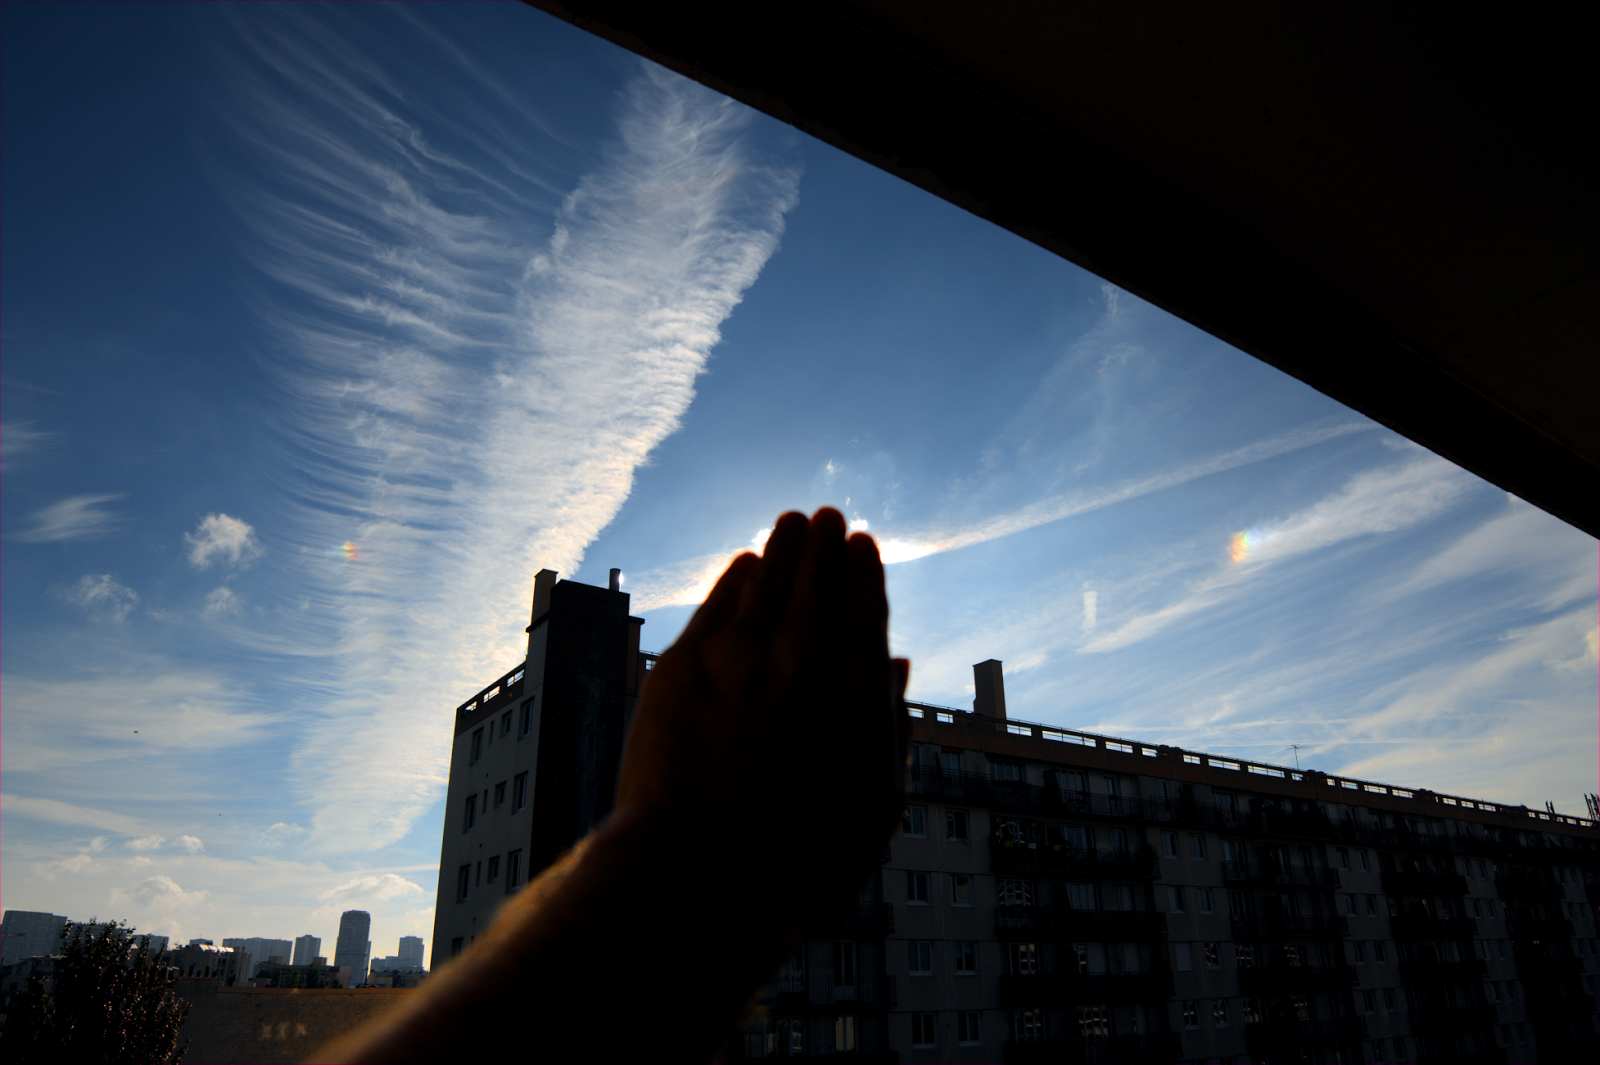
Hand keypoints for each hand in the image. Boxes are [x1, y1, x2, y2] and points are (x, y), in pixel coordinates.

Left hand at [613, 507, 909, 928]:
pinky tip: (744, 566)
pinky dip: (736, 577)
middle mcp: (802, 652)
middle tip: (824, 519)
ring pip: (766, 576)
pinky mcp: (684, 664)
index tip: (860, 547)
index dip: (862, 569)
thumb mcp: (874, 800)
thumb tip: (896, 663)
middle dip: (822, 542)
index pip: (864, 602)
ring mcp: (740, 653)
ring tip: (789, 526)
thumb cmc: (798, 861)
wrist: (702, 878)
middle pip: (816, 576)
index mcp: (857, 682)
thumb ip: (889, 722)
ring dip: (782, 546)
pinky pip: (718, 601)